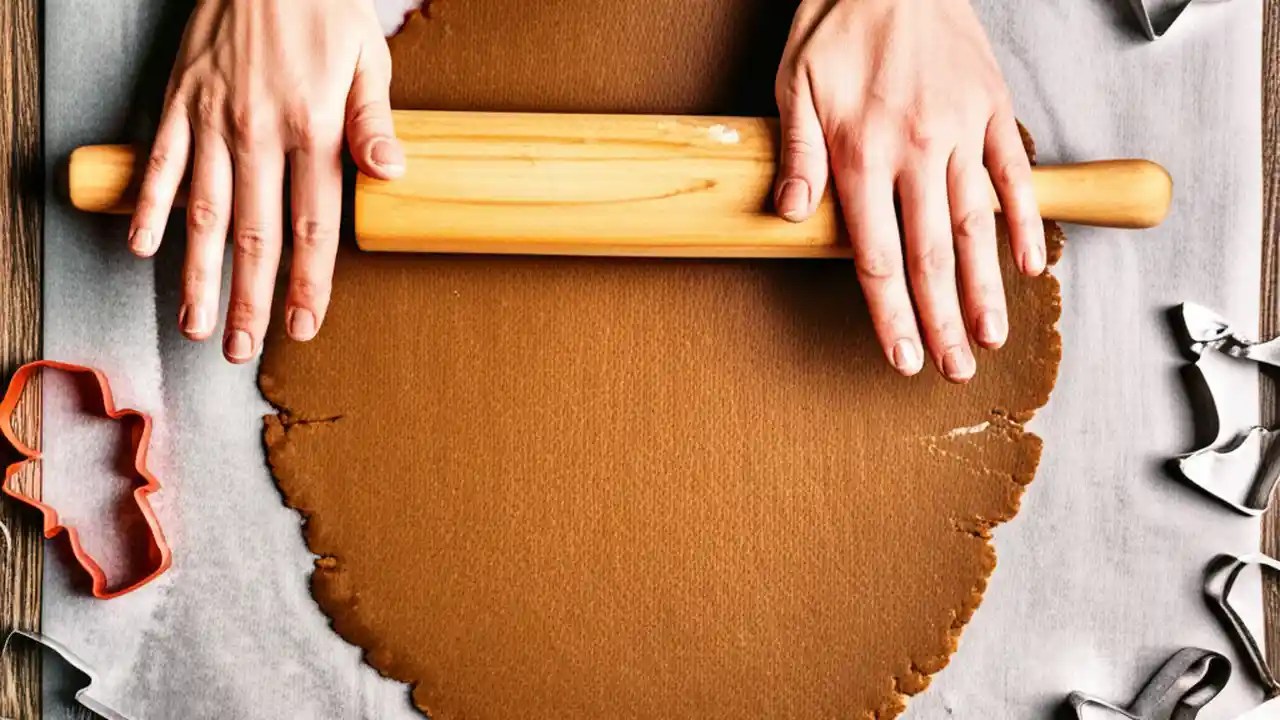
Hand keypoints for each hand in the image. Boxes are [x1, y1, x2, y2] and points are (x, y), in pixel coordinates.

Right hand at [128, 0, 403, 362]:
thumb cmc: (323, 9)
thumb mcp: (367, 58)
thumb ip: (374, 122)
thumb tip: (391, 173)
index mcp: (313, 126)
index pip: (313, 224)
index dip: (308, 282)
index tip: (302, 325)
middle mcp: (258, 131)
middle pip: (257, 234)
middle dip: (251, 299)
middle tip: (243, 349)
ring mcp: (212, 119)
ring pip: (204, 212)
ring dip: (199, 274)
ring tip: (195, 324)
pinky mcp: (178, 102)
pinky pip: (160, 164)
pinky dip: (148, 206)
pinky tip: (143, 249)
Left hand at [774, 0, 1044, 382]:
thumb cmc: (839, 22)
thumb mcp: (795, 84)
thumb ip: (797, 155)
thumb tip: (788, 216)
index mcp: (862, 152)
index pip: (878, 255)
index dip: (890, 314)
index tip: (902, 357)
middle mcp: (917, 151)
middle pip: (932, 256)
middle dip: (943, 322)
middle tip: (955, 369)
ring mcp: (962, 132)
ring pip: (977, 226)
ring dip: (986, 288)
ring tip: (992, 336)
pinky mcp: (994, 110)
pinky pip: (1016, 174)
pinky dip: (1027, 220)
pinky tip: (1033, 263)